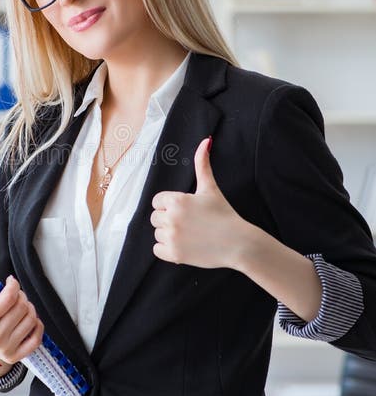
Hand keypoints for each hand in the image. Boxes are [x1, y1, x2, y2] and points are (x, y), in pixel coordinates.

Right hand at [0, 268, 44, 363]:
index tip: (10, 282)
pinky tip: (28, 319)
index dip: (13, 285)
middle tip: (15, 295)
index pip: (8, 298)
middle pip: (21, 307)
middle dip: (21, 296)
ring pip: (31, 319)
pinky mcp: (15, 357)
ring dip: (29, 308)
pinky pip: (36, 338)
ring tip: (20, 306)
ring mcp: (5, 350)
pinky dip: (37, 325)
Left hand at [150, 136, 249, 269]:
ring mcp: (172, 237)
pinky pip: (157, 250)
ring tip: (190, 234)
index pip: (157, 201)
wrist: (238, 243)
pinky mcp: (174, 254)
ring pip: (157, 234)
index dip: (171, 206)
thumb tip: (205, 140)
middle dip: (170, 220)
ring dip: (169, 235)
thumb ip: (202, 164)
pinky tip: (185, 246)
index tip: (187, 211)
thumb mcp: (210, 188)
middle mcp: (171, 218)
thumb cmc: (224, 214)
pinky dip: (168, 250)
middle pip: (156, 218)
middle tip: (191, 223)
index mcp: (176, 200)